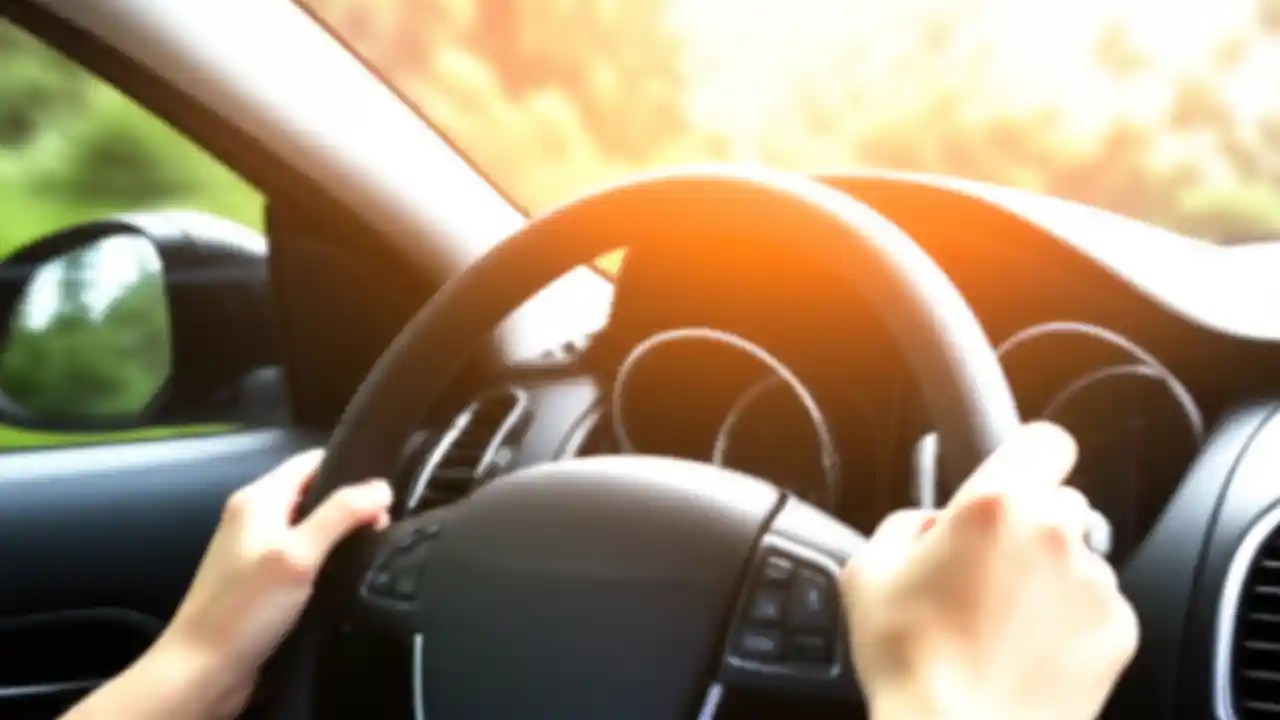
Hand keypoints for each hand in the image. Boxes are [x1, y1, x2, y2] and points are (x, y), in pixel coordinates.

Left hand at [70, 450, 393, 719]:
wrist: (204, 670)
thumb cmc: (242, 611)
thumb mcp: (299, 555)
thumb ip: (341, 515)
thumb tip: (380, 487)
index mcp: (257, 499)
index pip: (311, 462)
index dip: (349, 471)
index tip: (381, 495)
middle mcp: (253, 518)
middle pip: (313, 494)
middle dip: (349, 507)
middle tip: (377, 530)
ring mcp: (255, 550)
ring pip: (309, 527)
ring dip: (337, 537)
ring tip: (363, 555)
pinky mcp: (260, 580)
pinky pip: (301, 557)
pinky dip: (323, 563)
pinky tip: (339, 580)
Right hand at [840, 422, 1138, 719]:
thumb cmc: (911, 660)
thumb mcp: (867, 572)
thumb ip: (902, 526)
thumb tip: (927, 526)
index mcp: (994, 505)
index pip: (1045, 440)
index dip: (1027, 456)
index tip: (1013, 477)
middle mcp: (1054, 533)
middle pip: (1059, 502)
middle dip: (1028, 526)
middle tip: (987, 568)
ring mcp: (1093, 583)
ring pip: (1079, 556)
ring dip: (1049, 575)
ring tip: (1004, 621)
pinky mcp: (1118, 629)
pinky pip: (1097, 605)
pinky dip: (1070, 620)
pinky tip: (1028, 649)